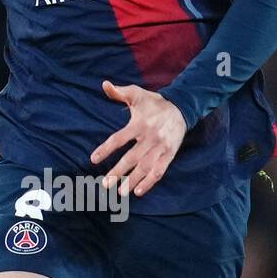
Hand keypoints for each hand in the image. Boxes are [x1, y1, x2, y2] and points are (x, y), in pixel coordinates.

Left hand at [90, 80, 186, 196]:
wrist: (182, 107)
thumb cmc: (154, 103)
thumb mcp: (137, 94)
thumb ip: (119, 92)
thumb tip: (104, 84)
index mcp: (139, 124)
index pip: (119, 139)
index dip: (106, 149)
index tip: (94, 159)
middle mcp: (150, 137)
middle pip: (131, 158)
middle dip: (118, 172)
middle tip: (105, 184)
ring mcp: (161, 147)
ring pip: (145, 167)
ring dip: (132, 181)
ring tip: (120, 193)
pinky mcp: (169, 154)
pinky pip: (159, 171)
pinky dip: (150, 182)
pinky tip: (138, 192)